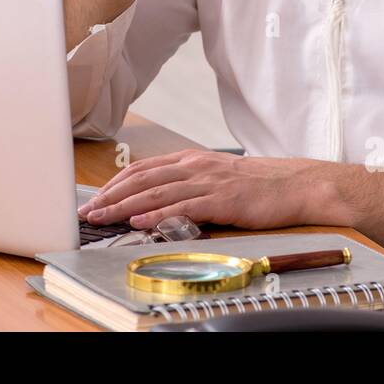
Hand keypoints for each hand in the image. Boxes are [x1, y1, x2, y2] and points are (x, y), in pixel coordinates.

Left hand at [77, 149, 354, 231]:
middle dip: (110, 196)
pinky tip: (141, 222)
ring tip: (103, 218)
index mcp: (190, 160)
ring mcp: (208, 182)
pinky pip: (184, 207)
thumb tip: (154, 202)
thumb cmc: (256, 186)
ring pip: (156, 192)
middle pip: (141, 179)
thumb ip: (186, 186)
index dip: (114, 184)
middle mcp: (194, 166)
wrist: (296, 185)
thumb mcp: (214, 178)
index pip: (141, 169)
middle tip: (88, 211)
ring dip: (125, 206)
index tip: (95, 198)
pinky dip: (159, 215)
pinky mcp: (223, 200)